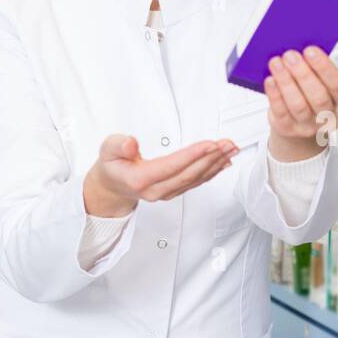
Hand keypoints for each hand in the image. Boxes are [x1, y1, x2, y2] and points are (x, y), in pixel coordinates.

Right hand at [83, 135, 237, 217]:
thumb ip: (117, 145)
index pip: (171, 167)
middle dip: (211, 158)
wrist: (113, 186)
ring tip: (231, 149)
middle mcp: (156, 190)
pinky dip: (212, 171)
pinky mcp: (175, 191)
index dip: (192, 155)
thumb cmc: (112, 166)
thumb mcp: (107, 150)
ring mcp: (167, 193)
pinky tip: (224, 162)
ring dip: (216, 163)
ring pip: (196, 178)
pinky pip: (197, 181)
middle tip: (228, 144)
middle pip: (188, 174)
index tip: (210, 144)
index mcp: (139, 180)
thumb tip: (131, 144)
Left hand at [264, 47, 337, 161]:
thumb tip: (301, 48)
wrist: (299, 123)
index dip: (324, 67)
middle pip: (318, 96)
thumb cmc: (312, 94)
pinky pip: (282, 112)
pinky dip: (275, 95)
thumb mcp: (322, 82)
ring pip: (298, 105)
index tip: (310, 50)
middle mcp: (330, 117)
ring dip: (286, 81)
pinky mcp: (290, 130)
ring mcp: (310, 126)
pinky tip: (270, 80)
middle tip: (290, 55)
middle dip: (303, 73)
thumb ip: (316, 68)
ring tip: (276, 63)